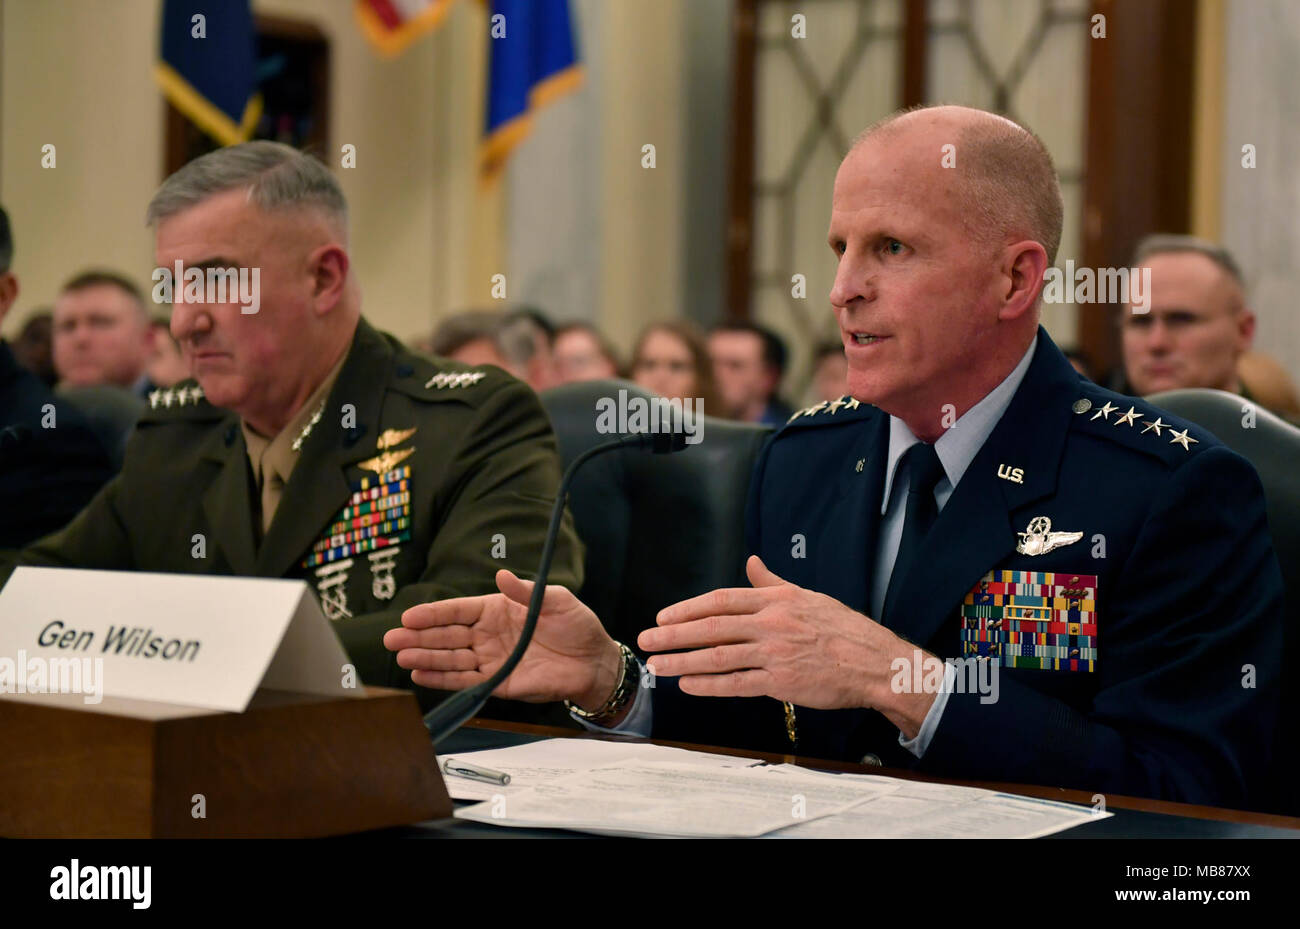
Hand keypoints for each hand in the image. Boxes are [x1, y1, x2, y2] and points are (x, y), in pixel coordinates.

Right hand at [384, 569, 621, 709]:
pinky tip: (420, 676)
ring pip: (451, 659)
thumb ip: (527, 591)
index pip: (458, 611)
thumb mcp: (556, 599)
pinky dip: (442, 679)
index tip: (409, 615)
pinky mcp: (498, 684)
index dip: (434, 613)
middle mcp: (488, 635)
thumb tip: (502, 575)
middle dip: (419, 637)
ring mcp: (491, 660)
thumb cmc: (576, 625)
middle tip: (392, 638)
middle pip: (447, 636)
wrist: (594, 660)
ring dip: (425, 659)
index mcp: (498, 610)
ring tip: (402, 657)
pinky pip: (465, 681)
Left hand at [637, 555, 936, 736]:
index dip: (688, 609)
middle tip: (647, 638)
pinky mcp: (781, 683)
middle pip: (711, 628)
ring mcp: (774, 654)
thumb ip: (772, 582)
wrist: (875, 662)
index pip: (720, 601)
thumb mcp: (807, 596)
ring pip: (717, 657)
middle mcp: (770, 624)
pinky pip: (736, 684)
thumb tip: (752, 562)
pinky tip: (688, 685)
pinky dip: (709, 685)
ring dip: (682, 661)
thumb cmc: (844, 630)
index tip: (664, 615)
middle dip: (673, 634)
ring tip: (657, 664)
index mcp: (776, 601)